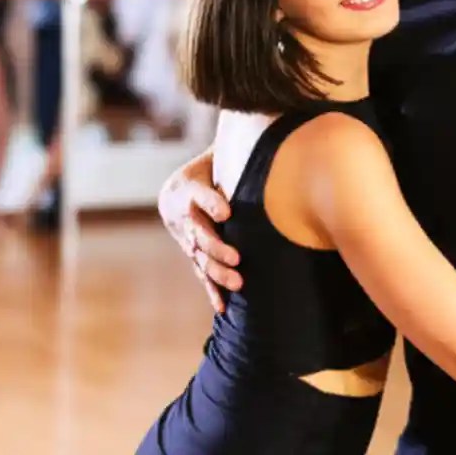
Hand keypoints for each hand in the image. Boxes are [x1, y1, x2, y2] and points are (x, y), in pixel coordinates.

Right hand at [158, 150, 241, 311]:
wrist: (186, 181)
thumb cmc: (214, 165)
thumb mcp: (220, 156)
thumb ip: (237, 159)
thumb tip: (273, 149)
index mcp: (187, 186)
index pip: (198, 194)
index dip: (211, 203)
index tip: (226, 212)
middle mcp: (182, 214)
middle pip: (198, 233)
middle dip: (216, 247)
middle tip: (236, 258)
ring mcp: (185, 237)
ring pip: (199, 257)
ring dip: (217, 271)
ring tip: (237, 282)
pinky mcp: (193, 253)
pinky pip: (201, 272)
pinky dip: (212, 289)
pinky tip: (223, 306)